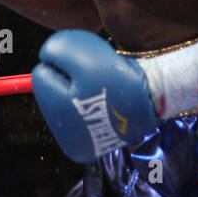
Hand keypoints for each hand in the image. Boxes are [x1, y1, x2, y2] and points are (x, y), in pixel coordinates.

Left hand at [31, 29, 197, 161]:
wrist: (156, 98)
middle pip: (52, 95)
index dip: (62, 63)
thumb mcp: (82, 52)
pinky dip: (91, 107)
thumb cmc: (118, 76)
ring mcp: (82, 146)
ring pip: (67, 106)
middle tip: (96, 78)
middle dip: (69, 81)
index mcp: (58, 115)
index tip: (86, 64)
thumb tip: (46, 57)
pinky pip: (82, 119)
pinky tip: (106, 103)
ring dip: (79, 93)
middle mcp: (66, 139)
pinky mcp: (96, 147)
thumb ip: (55, 50)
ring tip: (103, 91)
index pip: (41, 76)